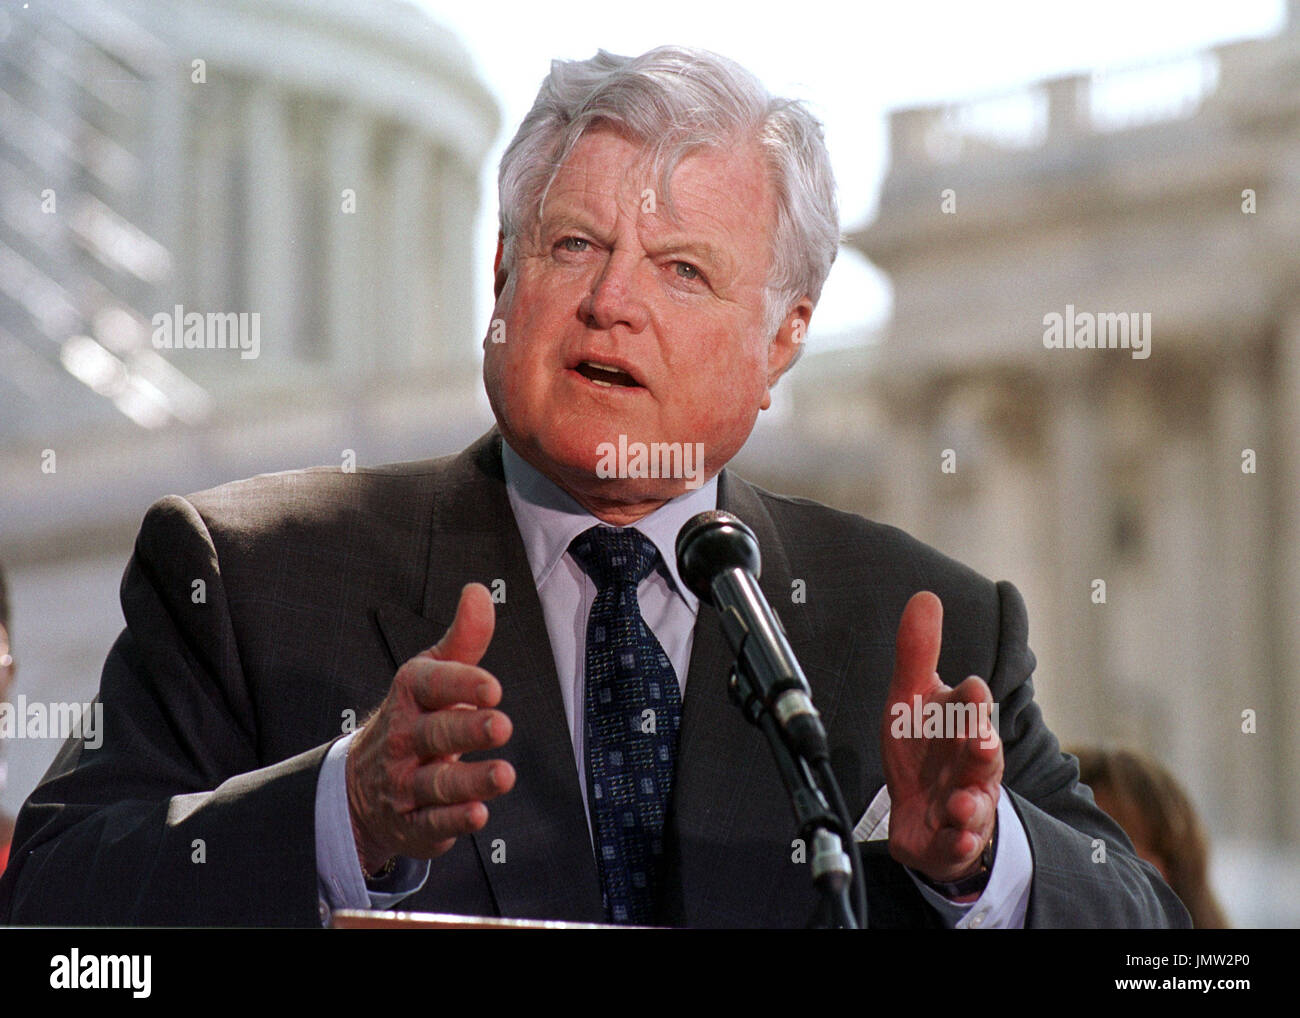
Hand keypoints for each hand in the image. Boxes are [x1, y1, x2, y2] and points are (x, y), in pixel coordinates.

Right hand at [345, 583, 515, 873]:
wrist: (363, 783)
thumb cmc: (415, 717)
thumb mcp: (433, 675)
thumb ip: (463, 638)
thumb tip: (478, 591)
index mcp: (411, 696)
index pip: (430, 684)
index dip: (460, 684)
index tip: (492, 687)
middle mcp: (404, 739)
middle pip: (436, 733)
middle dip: (468, 730)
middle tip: (501, 724)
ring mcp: (406, 783)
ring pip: (437, 782)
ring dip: (471, 780)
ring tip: (504, 775)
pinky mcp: (414, 822)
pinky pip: (432, 823)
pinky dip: (453, 821)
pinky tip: (478, 815)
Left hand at [881, 591, 1001, 889]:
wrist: (927, 812)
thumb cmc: (925, 749)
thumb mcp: (911, 699)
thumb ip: (917, 652)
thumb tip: (925, 595)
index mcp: (963, 724)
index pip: (971, 706)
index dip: (970, 699)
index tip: (971, 690)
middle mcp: (972, 765)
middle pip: (982, 755)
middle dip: (982, 748)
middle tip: (978, 740)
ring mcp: (965, 804)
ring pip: (974, 802)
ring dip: (970, 801)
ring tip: (961, 801)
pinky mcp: (948, 840)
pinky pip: (956, 844)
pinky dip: (956, 841)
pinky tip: (954, 836)